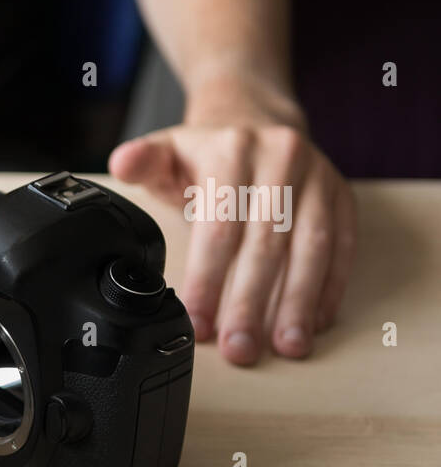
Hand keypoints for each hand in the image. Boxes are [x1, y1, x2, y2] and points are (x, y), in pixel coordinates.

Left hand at [108, 76, 355, 365]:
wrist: (255, 118)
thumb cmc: (206, 151)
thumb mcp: (166, 152)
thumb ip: (142, 162)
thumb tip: (122, 163)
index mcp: (232, 150)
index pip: (219, 227)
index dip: (209, 280)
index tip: (199, 323)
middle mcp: (281, 158)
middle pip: (266, 242)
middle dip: (251, 303)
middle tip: (240, 348)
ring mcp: (318, 177)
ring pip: (312, 247)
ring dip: (299, 302)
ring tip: (287, 346)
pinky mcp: (342, 195)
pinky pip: (344, 245)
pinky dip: (331, 286)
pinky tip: (316, 321)